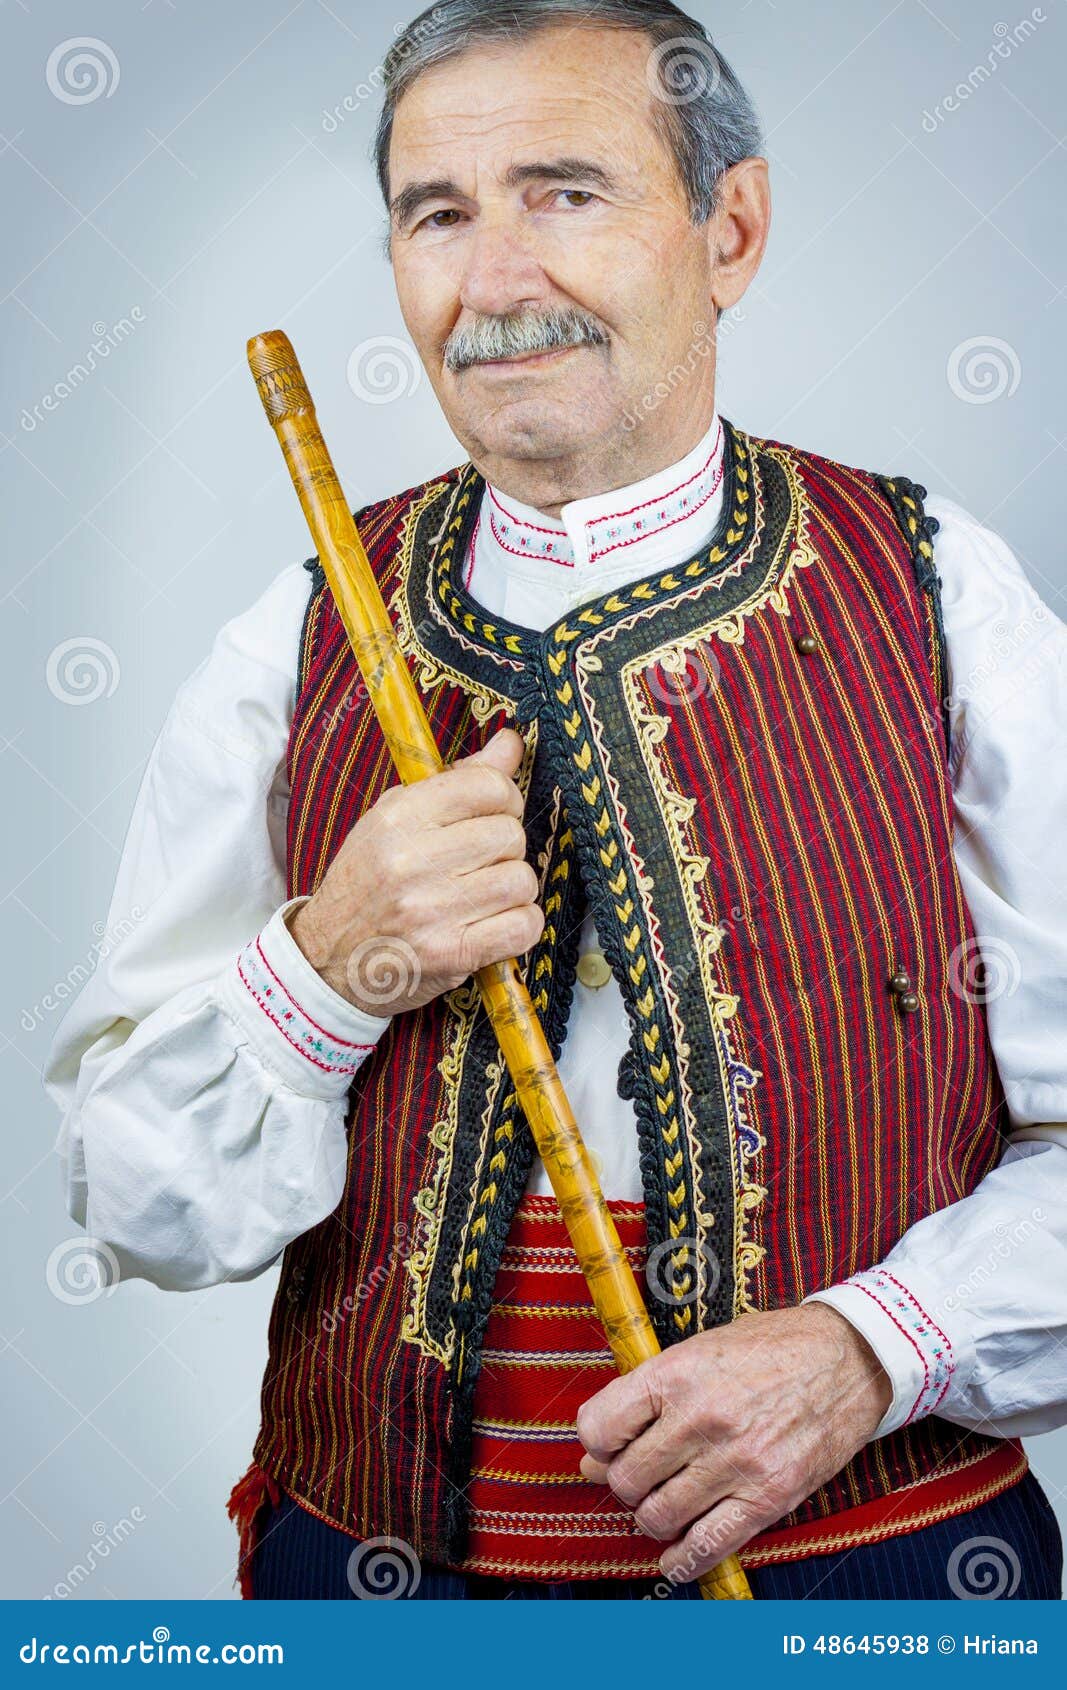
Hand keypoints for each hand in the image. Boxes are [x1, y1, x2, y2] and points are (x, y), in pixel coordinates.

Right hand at [289, 728, 542, 1015]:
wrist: (328, 960)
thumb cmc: (368, 884)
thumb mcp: (396, 820)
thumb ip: (458, 780)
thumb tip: (510, 743)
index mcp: (398, 819)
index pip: (487, 786)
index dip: (505, 798)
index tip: (493, 814)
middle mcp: (412, 862)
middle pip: (509, 834)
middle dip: (506, 847)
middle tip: (482, 861)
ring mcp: (432, 911)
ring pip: (521, 880)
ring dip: (513, 889)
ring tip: (484, 895)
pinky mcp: (451, 954)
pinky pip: (523, 926)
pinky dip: (520, 925)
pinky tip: (495, 924)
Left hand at [575, 1302, 891, 1582]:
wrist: (848, 1357)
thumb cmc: (770, 1349)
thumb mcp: (699, 1353)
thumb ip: (644, 1401)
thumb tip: (593, 1459)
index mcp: (677, 1374)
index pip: (599, 1427)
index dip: (598, 1443)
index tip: (610, 1446)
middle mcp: (701, 1419)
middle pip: (626, 1479)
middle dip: (626, 1483)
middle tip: (643, 1475)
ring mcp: (736, 1461)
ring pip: (658, 1517)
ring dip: (653, 1517)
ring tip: (666, 1502)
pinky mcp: (769, 1496)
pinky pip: (708, 1545)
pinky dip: (682, 1560)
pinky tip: (675, 1556)